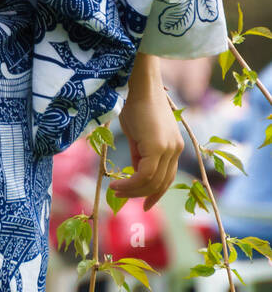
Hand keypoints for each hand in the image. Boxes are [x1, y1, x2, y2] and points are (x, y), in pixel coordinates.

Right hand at [114, 55, 183, 210]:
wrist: (141, 87)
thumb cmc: (136, 105)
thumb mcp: (138, 135)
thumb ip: (140, 154)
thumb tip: (135, 171)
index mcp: (173, 147)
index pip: (167, 178)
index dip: (156, 193)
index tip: (145, 205)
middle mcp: (175, 150)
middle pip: (160, 183)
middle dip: (141, 194)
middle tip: (121, 196)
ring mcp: (170, 149)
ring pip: (152, 181)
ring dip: (132, 190)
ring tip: (115, 190)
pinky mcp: (159, 147)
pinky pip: (145, 174)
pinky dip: (131, 183)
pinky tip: (117, 184)